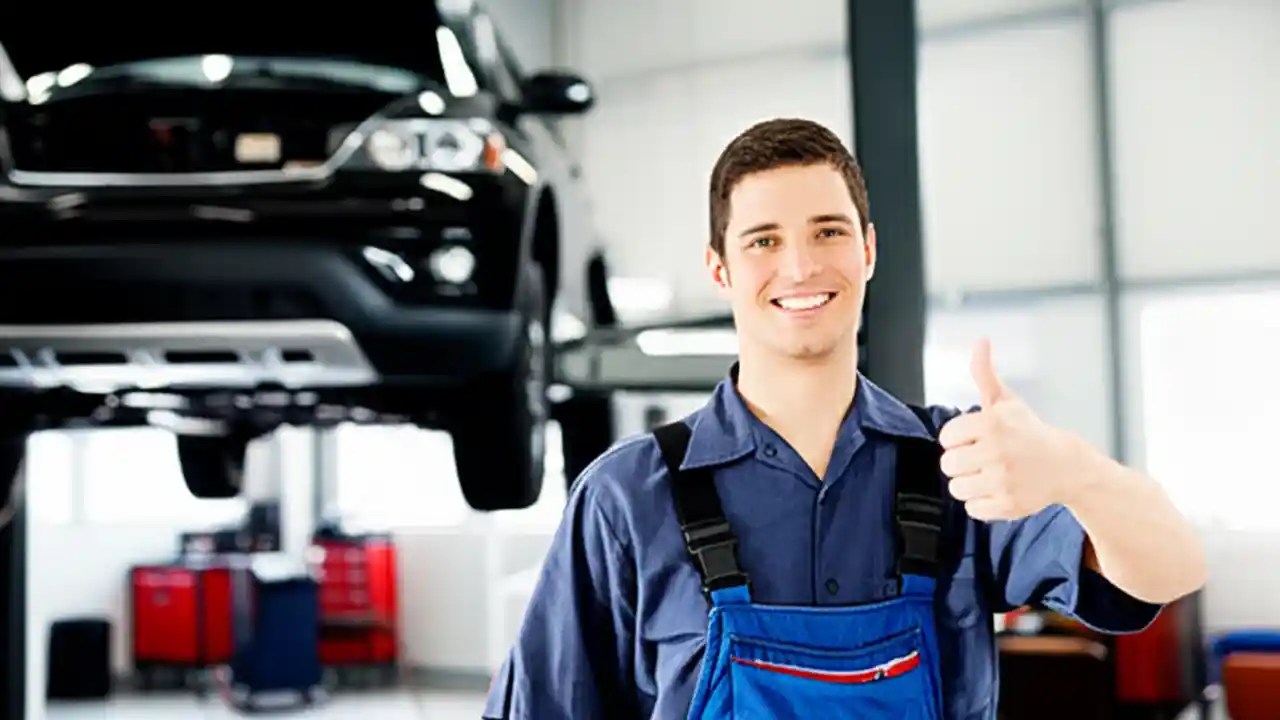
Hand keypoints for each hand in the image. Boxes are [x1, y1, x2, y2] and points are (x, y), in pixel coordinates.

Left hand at [937, 338, 1088, 521]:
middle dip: (962, 462)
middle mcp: (997, 452)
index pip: (946, 437)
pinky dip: (982, 502)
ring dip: (969, 483)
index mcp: (992, 424)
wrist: (1067, 466)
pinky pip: (972, 508)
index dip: (959, 439)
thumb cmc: (1028, 432)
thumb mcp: (1006, 402)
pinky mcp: (1008, 505)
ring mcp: (1003, 481)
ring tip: (990, 474)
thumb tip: (981, 341)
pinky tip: (999, 489)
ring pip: (956, 488)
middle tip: (984, 458)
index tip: (977, 438)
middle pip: (948, 465)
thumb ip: (985, 373)